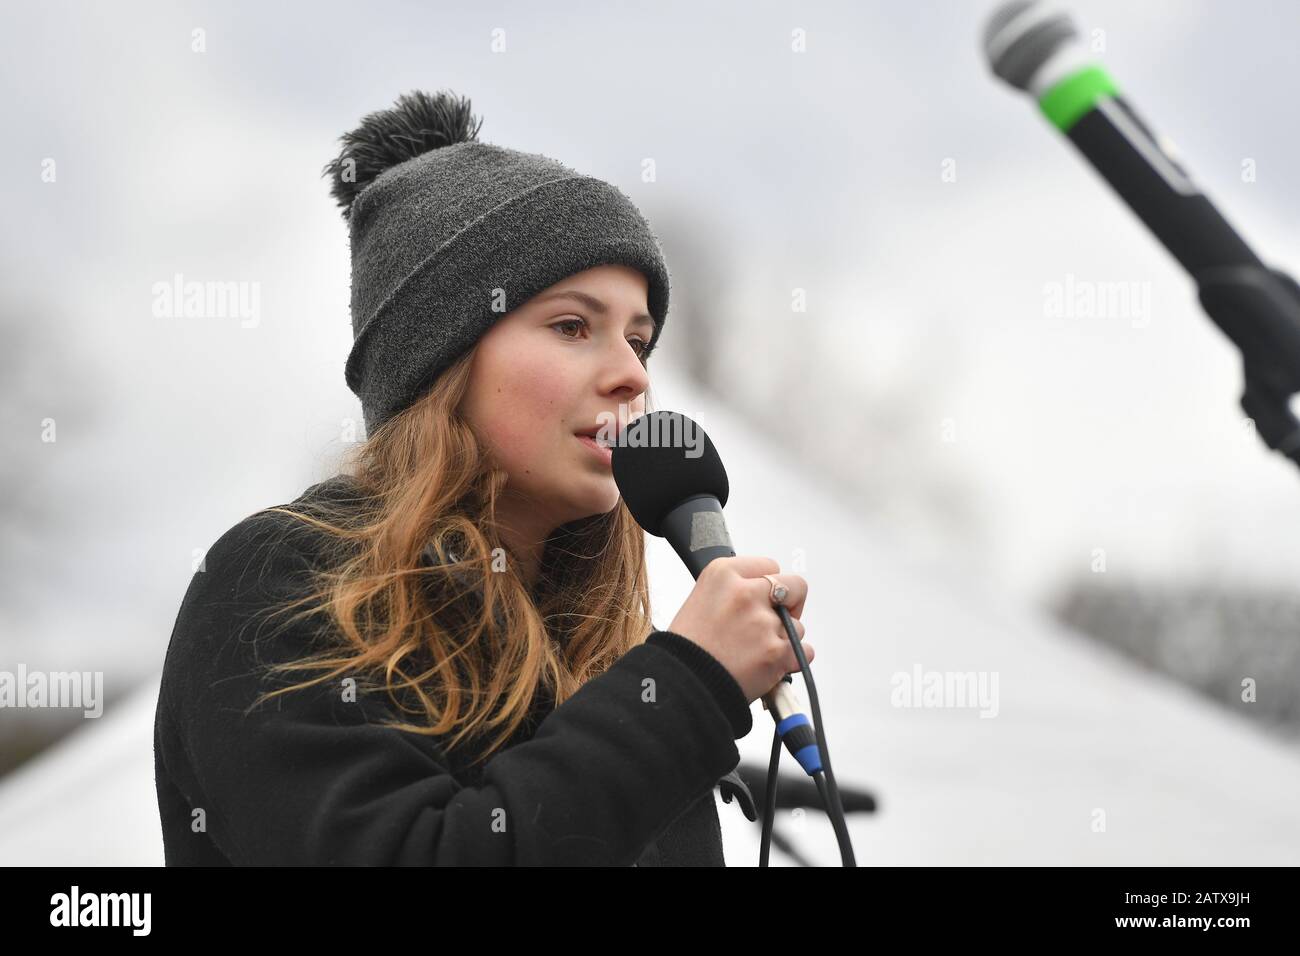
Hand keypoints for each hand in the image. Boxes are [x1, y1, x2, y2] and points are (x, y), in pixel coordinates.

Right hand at [667, 555, 811, 702]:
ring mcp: (763, 622)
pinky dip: (792, 660)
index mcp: (723, 574)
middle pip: (794, 586)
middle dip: (790, 604)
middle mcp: (745, 593)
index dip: (767, 586)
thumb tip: (762, 595)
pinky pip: (804, 651)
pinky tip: (770, 663)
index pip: (769, 566)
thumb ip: (733, 590)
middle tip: (773, 620)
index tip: (761, 598)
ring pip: (797, 625)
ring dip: (784, 638)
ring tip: (755, 651)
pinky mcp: (777, 651)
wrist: (682, 684)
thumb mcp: (701, 599)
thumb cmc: (687, 648)